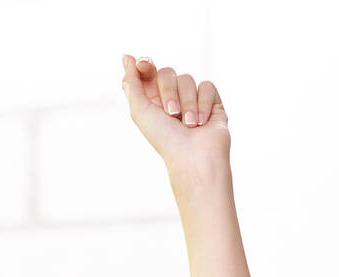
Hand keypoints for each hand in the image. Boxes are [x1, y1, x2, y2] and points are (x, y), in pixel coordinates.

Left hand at [120, 54, 229, 179]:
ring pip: (187, 79)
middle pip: (167, 72)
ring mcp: (192, 98)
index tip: (144, 64)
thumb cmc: (164, 139)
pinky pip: (206, 86)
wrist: (194, 157)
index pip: (148, 72)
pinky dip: (203, 105)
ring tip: (189, 125)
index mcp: (151, 101)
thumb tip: (126, 56)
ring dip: (186, 104)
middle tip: (171, 115)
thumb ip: (131, 83)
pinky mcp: (212, 101)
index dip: (146, 65)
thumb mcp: (140, 111)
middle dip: (168, 92)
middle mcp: (171, 98)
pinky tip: (202, 123)